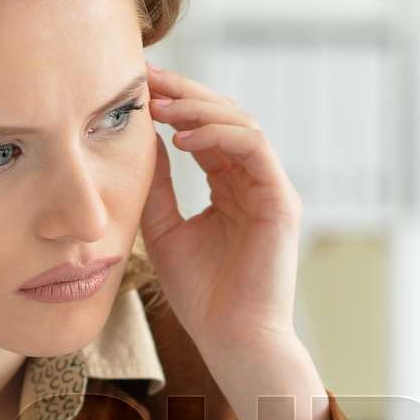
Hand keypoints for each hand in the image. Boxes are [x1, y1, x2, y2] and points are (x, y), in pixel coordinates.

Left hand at [138, 62, 303, 356]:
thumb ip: (157, 186)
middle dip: (185, 93)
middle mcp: (254, 182)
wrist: (231, 339)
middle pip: (225, 117)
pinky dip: (220, 135)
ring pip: (242, 124)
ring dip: (199, 109)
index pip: (206, 131)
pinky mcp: (281, 201)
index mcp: (230, 188)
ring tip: (161, 108)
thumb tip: (141, 140)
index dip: (174, 104)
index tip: (138, 88)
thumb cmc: (202, 297)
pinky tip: (183, 140)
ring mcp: (270, 189)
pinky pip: (254, 148)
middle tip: (147, 80)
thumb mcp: (164, 228)